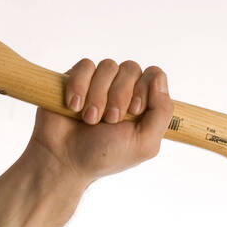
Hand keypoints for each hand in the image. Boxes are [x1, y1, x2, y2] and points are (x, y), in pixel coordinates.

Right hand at [27, 57, 172, 184]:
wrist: (64, 160)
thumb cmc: (104, 156)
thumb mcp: (143, 143)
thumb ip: (162, 113)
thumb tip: (159, 77)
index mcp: (142, 106)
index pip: (154, 76)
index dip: (145, 88)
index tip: (134, 111)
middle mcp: (123, 91)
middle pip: (132, 68)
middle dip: (120, 96)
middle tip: (109, 120)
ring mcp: (100, 84)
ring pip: (108, 66)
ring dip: (98, 96)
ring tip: (89, 119)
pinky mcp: (77, 78)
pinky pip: (86, 66)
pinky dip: (80, 87)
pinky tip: (74, 107)